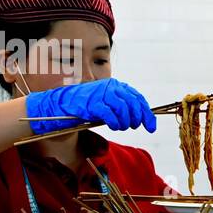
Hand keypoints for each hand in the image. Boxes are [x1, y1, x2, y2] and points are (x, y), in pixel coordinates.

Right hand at [25, 78, 155, 134]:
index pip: (137, 98)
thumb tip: (140, 117)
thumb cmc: (85, 107)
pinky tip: (114, 126)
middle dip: (138, 118)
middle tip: (134, 127)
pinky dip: (115, 122)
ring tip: (120, 127)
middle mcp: (110, 86)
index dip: (147, 113)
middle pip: (133, 103)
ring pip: (123, 108)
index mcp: (115, 85)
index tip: (151, 126)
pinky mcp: (91, 103)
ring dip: (125, 121)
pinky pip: (110, 113)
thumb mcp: (106, 105)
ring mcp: (100, 94)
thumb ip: (121, 107)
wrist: (60, 105)